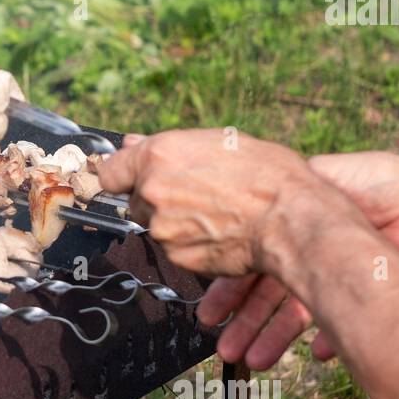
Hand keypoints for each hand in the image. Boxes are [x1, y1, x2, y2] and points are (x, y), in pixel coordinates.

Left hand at [97, 128, 345, 277]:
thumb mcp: (219, 142)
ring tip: (217, 213)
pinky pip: (176, 249)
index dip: (120, 176)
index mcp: (158, 155)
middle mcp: (152, 190)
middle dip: (158, 199)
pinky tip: (220, 232)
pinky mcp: (177, 256)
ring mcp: (162, 227)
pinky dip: (191, 244)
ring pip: (157, 226)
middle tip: (197, 194)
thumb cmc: (264, 173)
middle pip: (137, 200)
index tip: (129, 180)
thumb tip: (130, 143)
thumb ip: (167, 148)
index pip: (109, 172)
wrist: (289, 218)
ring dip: (176, 223)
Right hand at [198, 151, 398, 368]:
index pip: (251, 261)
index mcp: (294, 225)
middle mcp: (311, 252)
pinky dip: (328, 338)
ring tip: (253, 361)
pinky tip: (316, 353)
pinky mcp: (362, 292)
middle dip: (245, 323)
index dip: (228, 288)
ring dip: (274, 338)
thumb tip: (245, 203)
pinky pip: (338, 321)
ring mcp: (336, 274)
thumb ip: (285, 191)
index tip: (209, 313)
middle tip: (224, 349)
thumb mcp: (321, 175)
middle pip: (268, 293)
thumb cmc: (376, 180)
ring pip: (296, 312)